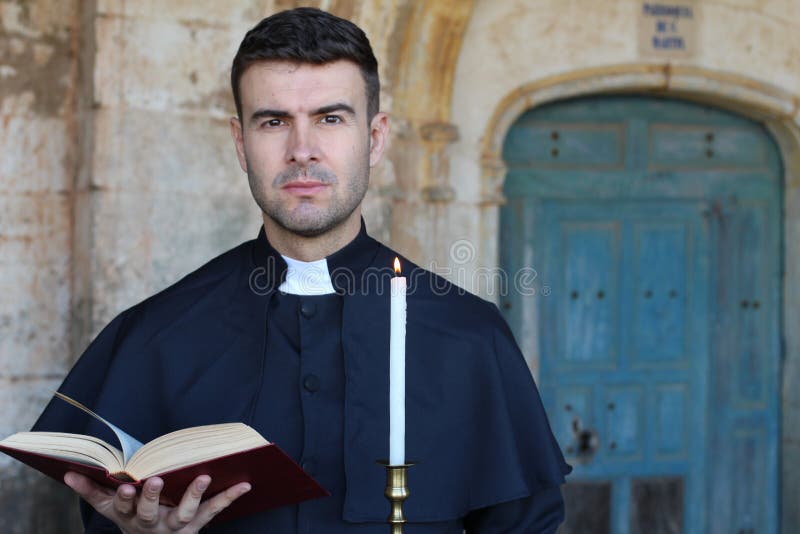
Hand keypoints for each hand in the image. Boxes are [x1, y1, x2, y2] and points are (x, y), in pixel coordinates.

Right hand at [64, 472, 250, 532]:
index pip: (121, 507)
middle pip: (148, 513)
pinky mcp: (197, 526)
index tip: (125, 484)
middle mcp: (151, 524)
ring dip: (193, 495)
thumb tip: (68, 473)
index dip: (123, 497)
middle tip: (154, 481)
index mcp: (128, 516)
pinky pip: (214, 511)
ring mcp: (176, 526)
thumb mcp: (110, 508)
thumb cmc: (132, 517)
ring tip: (203, 476)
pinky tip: (246, 484)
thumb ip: (90, 490)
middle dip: (150, 497)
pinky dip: (230, 497)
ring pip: (184, 513)